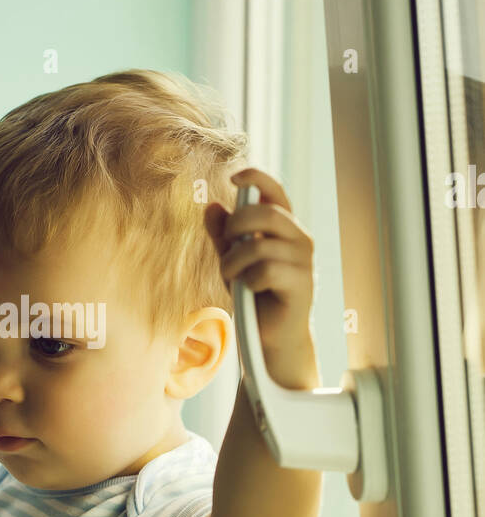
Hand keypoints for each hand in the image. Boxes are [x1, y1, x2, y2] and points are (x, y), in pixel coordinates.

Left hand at [204, 167, 319, 390]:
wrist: (270, 338)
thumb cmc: (254, 296)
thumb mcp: (232, 261)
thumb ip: (222, 236)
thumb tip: (212, 206)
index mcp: (285, 228)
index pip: (276, 191)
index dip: (257, 178)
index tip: (234, 178)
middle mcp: (299, 239)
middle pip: (265, 213)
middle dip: (235, 227)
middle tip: (226, 249)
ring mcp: (303, 261)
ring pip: (258, 246)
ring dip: (234, 263)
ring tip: (232, 278)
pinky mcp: (301, 284)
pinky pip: (265, 270)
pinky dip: (248, 281)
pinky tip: (250, 291)